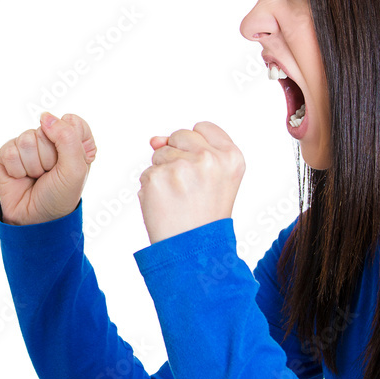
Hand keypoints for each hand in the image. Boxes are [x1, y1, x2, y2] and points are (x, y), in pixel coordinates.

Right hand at [0, 112, 97, 225]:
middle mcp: (51, 140)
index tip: (69, 162)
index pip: (72, 122)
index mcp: (74, 141)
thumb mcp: (75, 169)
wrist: (35, 220)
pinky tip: (21, 178)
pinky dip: (17, 169)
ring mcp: (28, 146)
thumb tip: (45, 117)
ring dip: (32, 165)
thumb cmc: (60, 195)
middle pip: (47, 129)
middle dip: (48, 156)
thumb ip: (67, 137)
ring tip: (36, 177)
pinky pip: (9, 150)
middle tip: (49, 174)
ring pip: (26, 139)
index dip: (69, 141)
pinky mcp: (8, 155)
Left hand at [137, 121, 245, 244]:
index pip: (203, 127)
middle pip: (179, 135)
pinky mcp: (158, 178)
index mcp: (231, 157)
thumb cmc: (204, 214)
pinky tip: (166, 205)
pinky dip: (152, 188)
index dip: (195, 147)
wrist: (194, 251)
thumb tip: (154, 140)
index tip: (201, 170)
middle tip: (189, 188)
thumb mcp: (214, 178)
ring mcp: (182, 167)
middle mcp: (210, 159)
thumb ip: (190, 149)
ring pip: (160, 154)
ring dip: (163, 173)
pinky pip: (147, 173)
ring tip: (179, 199)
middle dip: (177, 156)